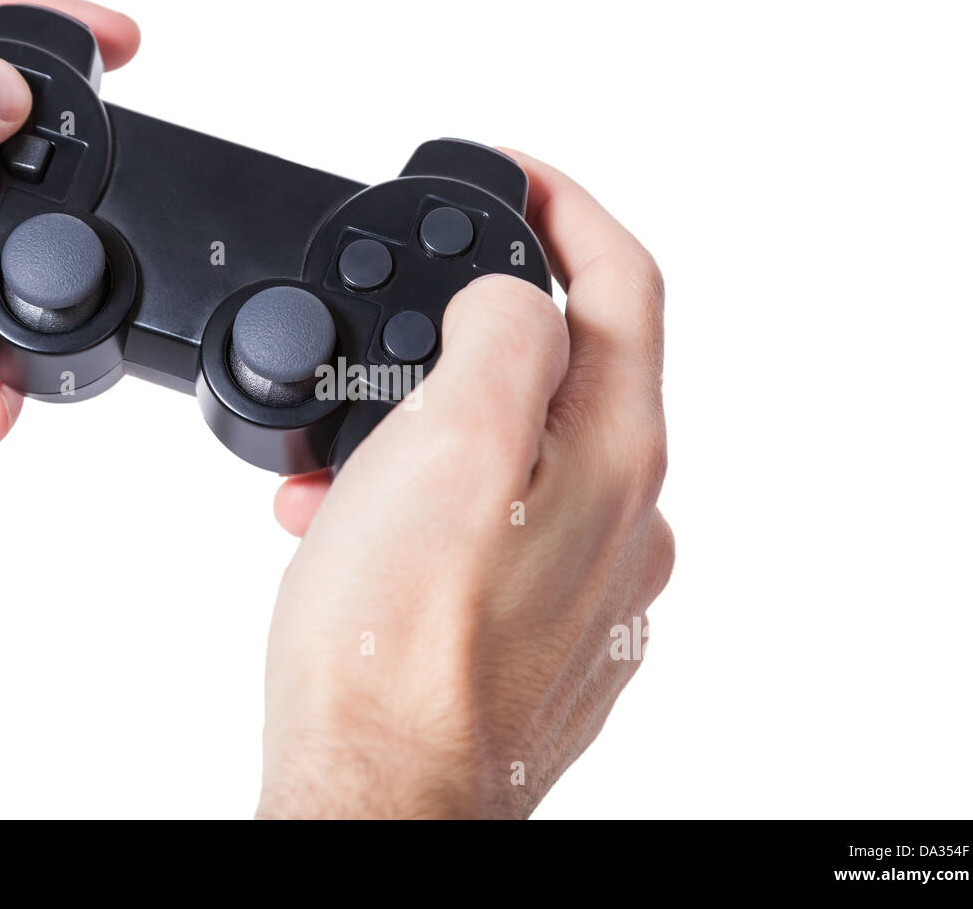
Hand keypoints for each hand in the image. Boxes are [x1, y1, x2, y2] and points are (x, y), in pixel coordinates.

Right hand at [258, 151, 673, 817]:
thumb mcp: (445, 445)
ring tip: (347, 456)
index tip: (513, 177)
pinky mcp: (539, 630)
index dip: (568, 209)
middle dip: (478, 328)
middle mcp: (622, 521)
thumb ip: (502, 338)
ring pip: (520, 453)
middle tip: (402, 327)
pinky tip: (361, 528)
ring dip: (438, 427)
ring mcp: (585, 583)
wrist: (374, 796)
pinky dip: (433, 501)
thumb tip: (511, 299)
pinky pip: (497, 526)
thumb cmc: (396, 649)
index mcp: (612, 456)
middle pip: (572, 369)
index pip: (625, 284)